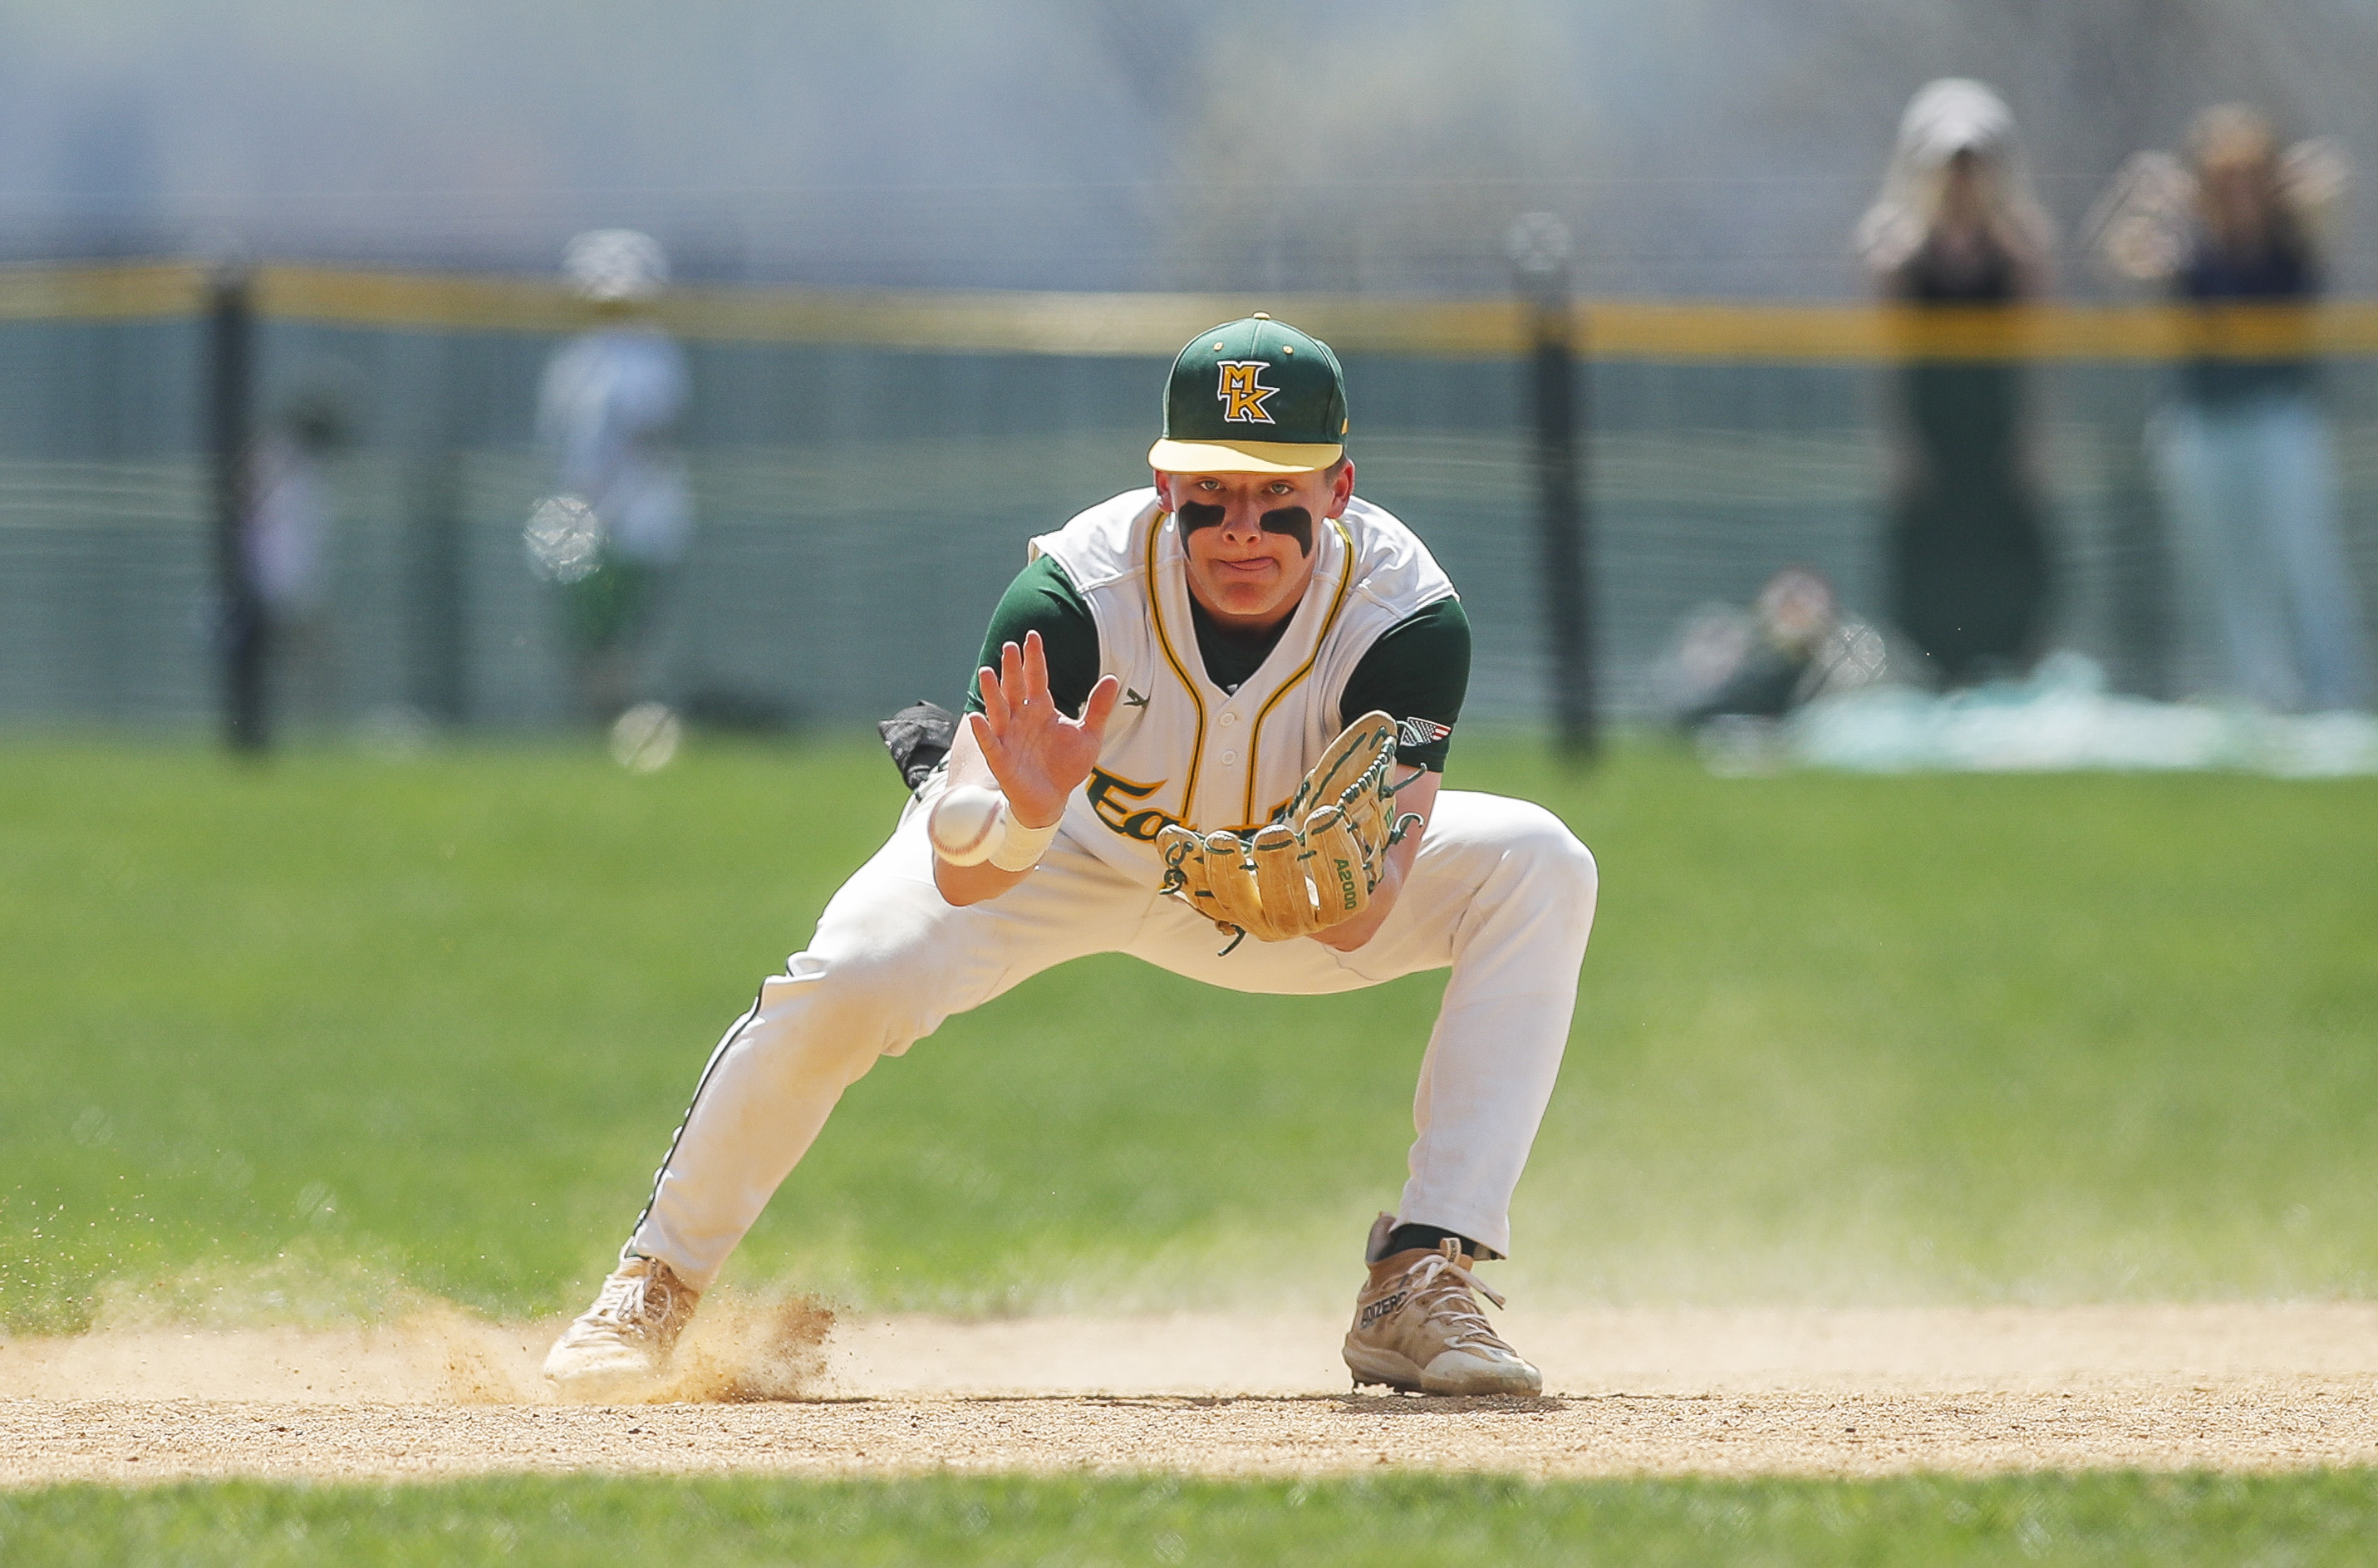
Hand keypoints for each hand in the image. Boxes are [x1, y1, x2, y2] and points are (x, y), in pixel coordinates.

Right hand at [968, 631, 1119, 827]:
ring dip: (992, 692)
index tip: (1032, 636)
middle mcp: (1022, 718)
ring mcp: (1009, 737)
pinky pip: (990, 742)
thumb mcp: (1089, 735)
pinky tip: (977, 716)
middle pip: (1015, 688)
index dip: (1034, 658)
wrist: (1053, 799)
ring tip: (987, 672)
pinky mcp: (1001, 759)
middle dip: (1012, 668)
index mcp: (1042, 709)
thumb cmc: (1067, 766)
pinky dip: (983, 731)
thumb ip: (1098, 708)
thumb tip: (1112, 678)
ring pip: (998, 710)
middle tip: (1009, 646)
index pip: (1037, 678)